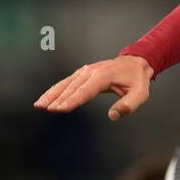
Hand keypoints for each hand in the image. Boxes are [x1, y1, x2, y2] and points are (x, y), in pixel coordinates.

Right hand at [34, 55, 153, 120]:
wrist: (136, 62)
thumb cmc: (137, 80)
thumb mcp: (140, 93)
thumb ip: (129, 105)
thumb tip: (113, 116)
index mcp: (104, 76)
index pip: (86, 90)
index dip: (73, 100)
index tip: (61, 109)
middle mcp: (92, 71)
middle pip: (72, 87)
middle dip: (58, 98)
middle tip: (47, 109)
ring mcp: (85, 71)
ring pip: (65, 83)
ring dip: (52, 94)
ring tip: (39, 105)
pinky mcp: (82, 73)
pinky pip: (66, 82)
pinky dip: (54, 90)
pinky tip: (45, 99)